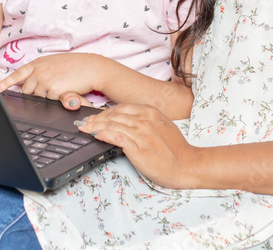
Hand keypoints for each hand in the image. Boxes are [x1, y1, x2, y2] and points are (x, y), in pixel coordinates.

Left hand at [0, 53, 103, 108]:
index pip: (18, 74)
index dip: (5, 82)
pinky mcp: (52, 89)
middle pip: (26, 90)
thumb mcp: (55, 63)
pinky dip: (56, 99)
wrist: (92, 67)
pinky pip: (49, 101)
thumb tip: (33, 82)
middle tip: (50, 88)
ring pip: (38, 97)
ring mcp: (44, 80)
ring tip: (61, 85)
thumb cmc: (77, 65)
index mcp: (39, 62)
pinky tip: (65, 89)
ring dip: (47, 96)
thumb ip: (42, 71)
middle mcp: (39, 70)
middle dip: (34, 93)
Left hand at [74, 104, 197, 188]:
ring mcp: (141, 133)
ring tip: (84, 128)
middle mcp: (145, 120)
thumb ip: (146, 120)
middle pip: (113, 114)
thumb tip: (128, 120)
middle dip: (96, 118)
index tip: (95, 116)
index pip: (121, 107)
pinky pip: (116, 137)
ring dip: (94, 126)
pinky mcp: (138, 148)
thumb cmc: (176, 149)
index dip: (105, 111)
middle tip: (84, 122)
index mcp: (151, 112)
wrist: (187, 165)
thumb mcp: (163, 125)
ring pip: (112, 124)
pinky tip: (94, 134)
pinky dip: (102, 134)